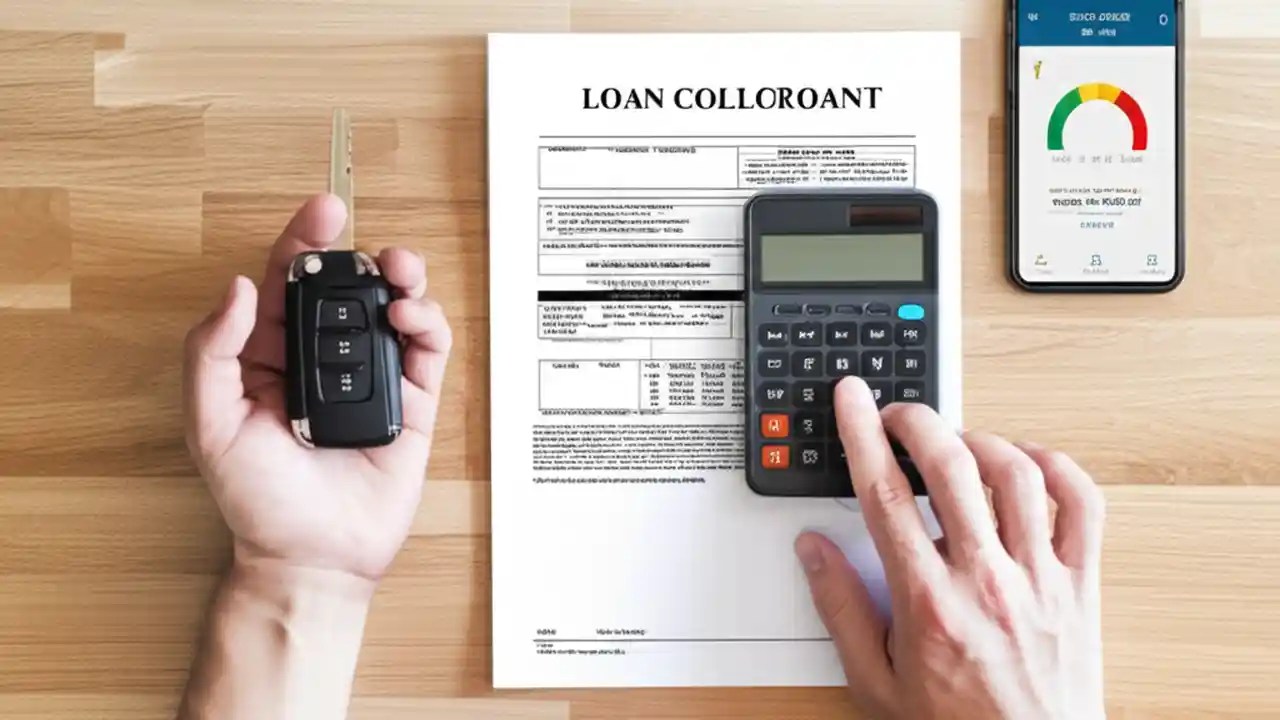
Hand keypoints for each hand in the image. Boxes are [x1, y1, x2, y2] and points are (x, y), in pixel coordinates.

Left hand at [182, 193, 451, 584]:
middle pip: (348, 286)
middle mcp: (323, 361)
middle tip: (364, 245)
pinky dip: (427, 324)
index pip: (288, 284)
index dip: (304, 241)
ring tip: (398, 271)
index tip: (322, 211)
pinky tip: (411, 318)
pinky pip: (428, 351)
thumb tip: (237, 289)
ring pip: (395, 309)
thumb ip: (212, 353)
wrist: (314, 557)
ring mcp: (371, 380)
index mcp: (271, 357)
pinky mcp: (413, 404)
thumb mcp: (210, 424)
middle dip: (360, 254)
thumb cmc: (258, 502)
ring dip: (402, 278)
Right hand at [796, 377, 1105, 719]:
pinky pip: (1082, 504)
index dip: (862, 434)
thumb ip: (840, 609)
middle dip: (917, 421)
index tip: (852, 399)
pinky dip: (1057, 467)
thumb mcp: (874, 682)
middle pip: (950, 467)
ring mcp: (1040, 578)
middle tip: (899, 413)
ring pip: (1015, 474)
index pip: (886, 495)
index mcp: (928, 601)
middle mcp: (986, 580)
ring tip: (956, 442)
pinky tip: (1029, 462)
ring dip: (980, 440)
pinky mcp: (1081, 584)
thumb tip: (814, 549)